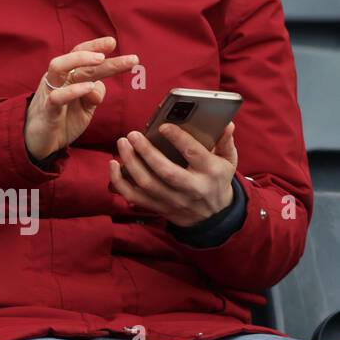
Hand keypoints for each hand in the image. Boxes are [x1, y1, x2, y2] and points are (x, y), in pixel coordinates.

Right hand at [24, 36, 138, 160]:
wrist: (41, 144)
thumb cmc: (63, 120)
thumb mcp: (86, 107)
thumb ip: (95, 95)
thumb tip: (97, 86)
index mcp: (66, 77)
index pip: (79, 55)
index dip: (94, 46)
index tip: (112, 41)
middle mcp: (57, 80)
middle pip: (74, 58)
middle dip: (95, 51)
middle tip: (113, 46)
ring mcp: (50, 92)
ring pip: (58, 67)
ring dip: (79, 60)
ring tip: (100, 60)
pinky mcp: (47, 109)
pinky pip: (58, 96)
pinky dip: (74, 90)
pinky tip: (89, 87)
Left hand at [110, 122, 238, 227]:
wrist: (214, 216)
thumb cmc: (217, 180)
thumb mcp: (228, 161)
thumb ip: (224, 142)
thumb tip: (225, 123)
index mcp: (210, 173)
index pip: (193, 154)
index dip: (178, 138)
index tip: (163, 126)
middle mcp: (191, 188)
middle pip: (165, 171)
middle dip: (146, 152)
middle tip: (133, 134)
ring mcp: (173, 200)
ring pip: (147, 184)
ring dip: (130, 163)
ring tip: (122, 143)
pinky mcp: (158, 207)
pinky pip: (133, 197)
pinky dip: (119, 182)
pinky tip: (113, 164)